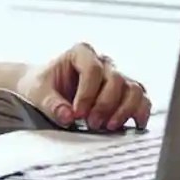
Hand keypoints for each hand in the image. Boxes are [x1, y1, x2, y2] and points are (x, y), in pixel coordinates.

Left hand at [15, 42, 151, 131]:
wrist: (45, 89)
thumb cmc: (41, 86)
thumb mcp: (37, 92)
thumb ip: (51, 103)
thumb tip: (67, 116)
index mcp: (81, 53)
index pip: (93, 69)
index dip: (87, 94)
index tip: (77, 113)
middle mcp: (102, 62)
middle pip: (116, 80)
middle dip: (104, 105)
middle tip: (91, 124)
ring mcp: (116, 77)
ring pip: (133, 89)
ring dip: (124, 110)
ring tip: (108, 127)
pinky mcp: (125, 93)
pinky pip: (142, 100)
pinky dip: (140, 113)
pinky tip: (132, 126)